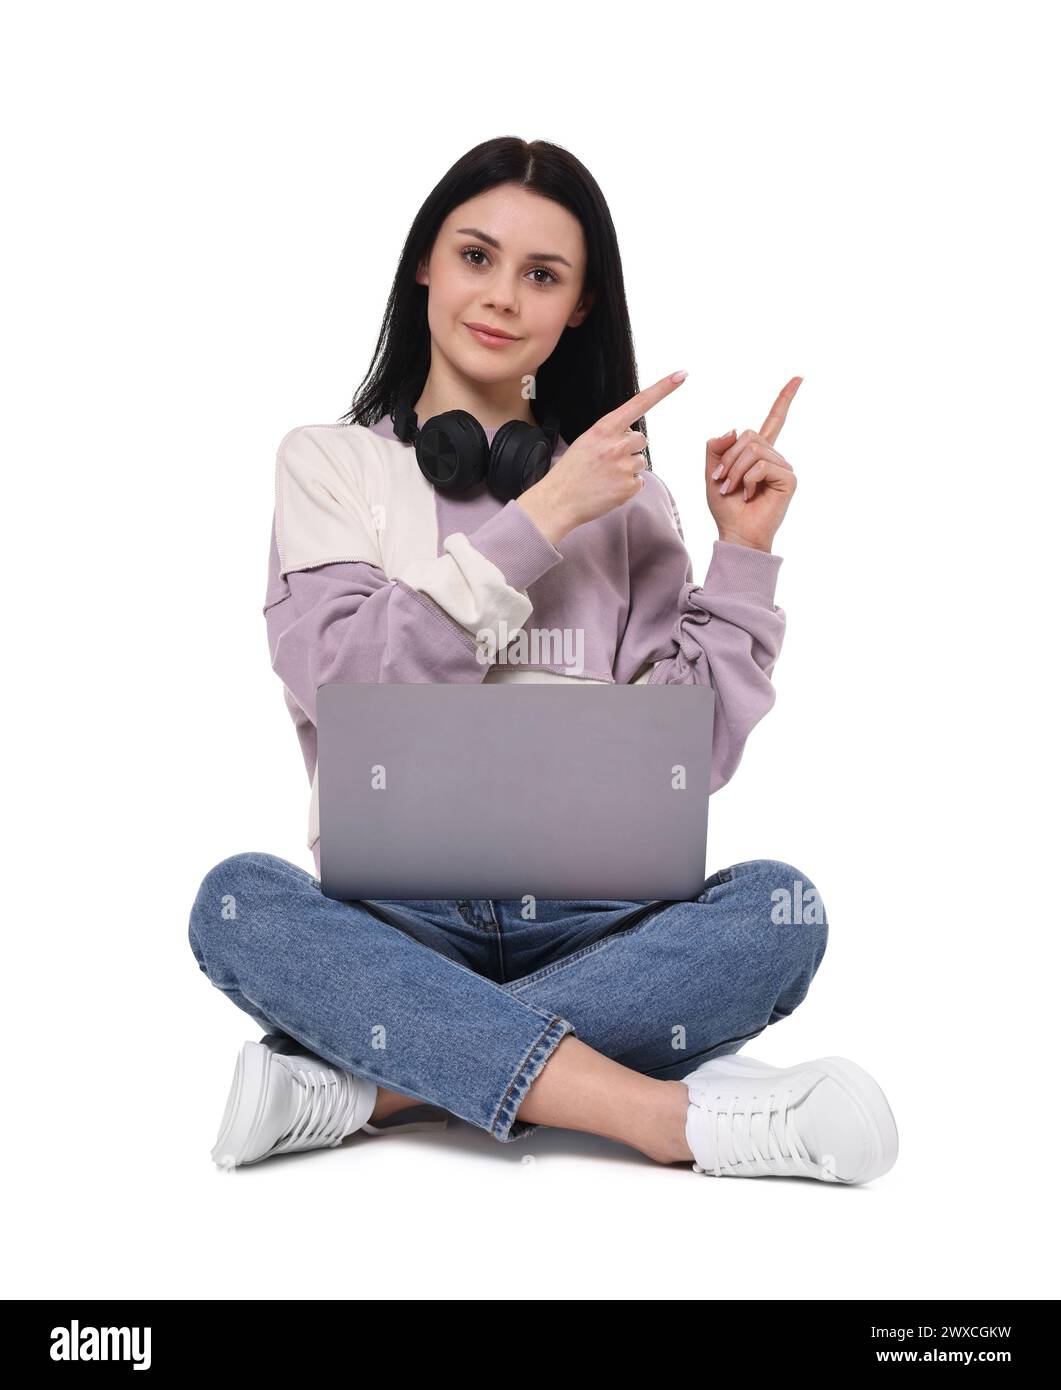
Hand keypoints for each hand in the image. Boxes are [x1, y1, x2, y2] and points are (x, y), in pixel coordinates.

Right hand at [519, 370, 687, 536]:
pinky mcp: (629, 487)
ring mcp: (624, 467)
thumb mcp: (586, 441)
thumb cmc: (571, 471)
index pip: (639, 403)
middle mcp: (617, 444)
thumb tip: (632, 437)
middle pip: (641, 440)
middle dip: (630, 449)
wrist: (558, 501)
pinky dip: (627, 486)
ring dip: (628, 469)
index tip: (681, 375)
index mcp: (604, 428)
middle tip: (608, 461)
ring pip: (640, 462)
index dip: (663, 389)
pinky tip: (609, 489)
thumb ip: (610, 434)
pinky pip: (639, 482)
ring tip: (606, 477)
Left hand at [706, 377, 801, 552]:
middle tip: (723, 482)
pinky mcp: (789, 479)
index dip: (785, 399)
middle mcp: (775, 456)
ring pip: (753, 450)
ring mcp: (784, 467)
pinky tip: (750, 496)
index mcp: (759, 452)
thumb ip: (717, 447)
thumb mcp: (712, 472)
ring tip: (734, 490)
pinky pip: (761, 465)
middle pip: (748, 435)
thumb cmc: (726, 506)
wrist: (736, 533)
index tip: (799, 377)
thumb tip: (734, 429)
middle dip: (729, 458)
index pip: (774, 420)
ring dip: (735, 472)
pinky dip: (747, 480)